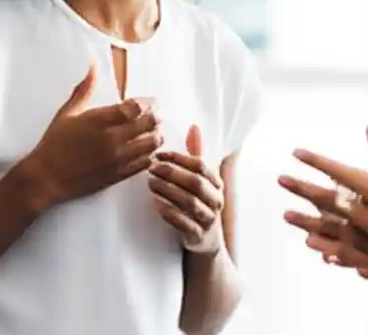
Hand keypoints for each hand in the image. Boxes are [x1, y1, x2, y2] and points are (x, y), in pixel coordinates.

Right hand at [21, 65, 161, 206]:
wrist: (47, 177)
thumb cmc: (54, 143)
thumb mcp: (67, 113)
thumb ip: (84, 91)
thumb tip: (93, 68)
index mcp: (100, 120)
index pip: (135, 108)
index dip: (146, 104)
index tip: (149, 102)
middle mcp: (112, 138)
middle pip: (147, 124)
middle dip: (156, 117)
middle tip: (158, 115)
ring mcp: (117, 158)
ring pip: (150, 145)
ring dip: (156, 136)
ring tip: (155, 133)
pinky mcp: (118, 175)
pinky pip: (144, 164)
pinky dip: (150, 156)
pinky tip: (148, 152)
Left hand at [148, 125, 224, 253]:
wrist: (206, 242)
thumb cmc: (200, 203)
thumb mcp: (200, 179)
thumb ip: (196, 154)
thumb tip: (194, 126)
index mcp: (217, 183)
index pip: (201, 165)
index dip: (180, 158)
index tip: (159, 154)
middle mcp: (216, 200)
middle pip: (196, 183)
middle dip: (172, 173)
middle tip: (151, 167)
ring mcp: (208, 219)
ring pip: (189, 202)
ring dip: (168, 191)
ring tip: (150, 182)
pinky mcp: (198, 236)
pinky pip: (184, 223)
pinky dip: (169, 212)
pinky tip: (155, 202)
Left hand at [285, 115, 367, 282]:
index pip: (342, 173)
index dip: (317, 162)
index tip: (298, 153)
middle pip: (330, 202)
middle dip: (303, 189)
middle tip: (282, 180)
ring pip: (333, 231)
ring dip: (308, 222)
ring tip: (287, 215)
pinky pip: (348, 256)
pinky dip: (330, 251)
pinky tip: (316, 247)